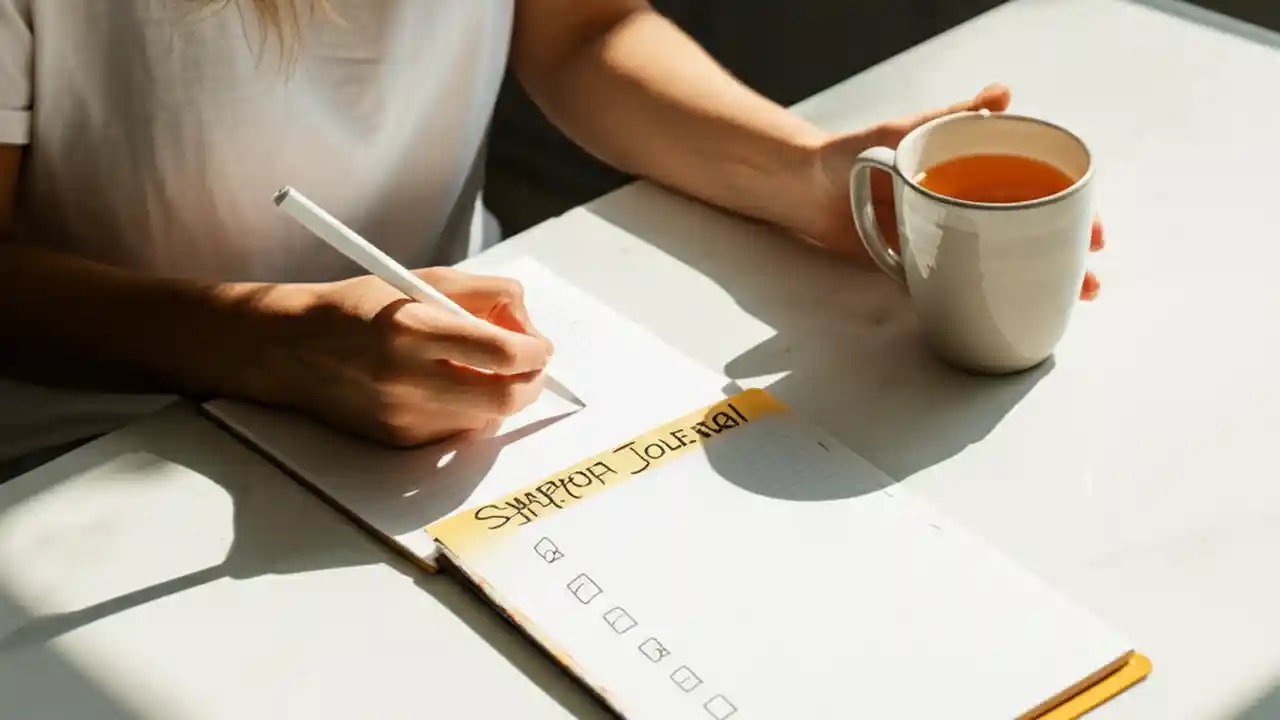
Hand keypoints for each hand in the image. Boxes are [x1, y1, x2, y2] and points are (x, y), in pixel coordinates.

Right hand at [251, 267, 552, 446]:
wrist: (291, 347)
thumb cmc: (362, 306)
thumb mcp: (423, 280)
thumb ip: (486, 296)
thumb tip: (529, 329)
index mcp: (413, 330)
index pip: (503, 353)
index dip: (535, 350)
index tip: (538, 345)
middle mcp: (407, 380)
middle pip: (505, 398)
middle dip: (531, 382)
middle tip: (530, 366)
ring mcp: (403, 416)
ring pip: (486, 417)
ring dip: (500, 395)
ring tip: (481, 369)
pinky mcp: (399, 440)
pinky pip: (457, 429)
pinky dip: (468, 409)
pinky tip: (446, 386)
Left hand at [804, 84, 1102, 300]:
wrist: (803, 191)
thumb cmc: (850, 154)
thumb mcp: (903, 133)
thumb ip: (949, 116)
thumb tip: (1001, 95)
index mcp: (974, 170)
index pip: (1038, 188)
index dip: (1072, 209)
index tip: (1094, 231)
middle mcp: (970, 205)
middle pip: (1033, 229)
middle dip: (1069, 255)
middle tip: (1090, 278)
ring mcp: (951, 237)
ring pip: (1008, 260)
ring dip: (1041, 280)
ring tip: (1069, 299)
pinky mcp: (925, 265)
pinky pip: (965, 283)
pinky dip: (990, 298)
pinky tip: (1012, 313)